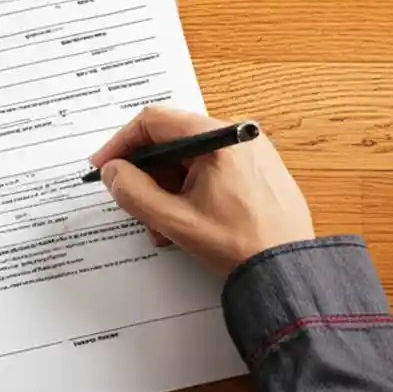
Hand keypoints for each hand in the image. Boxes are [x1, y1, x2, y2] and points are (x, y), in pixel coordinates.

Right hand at [91, 106, 313, 275]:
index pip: (155, 121)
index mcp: (219, 138)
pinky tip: (184, 222)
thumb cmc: (243, 245)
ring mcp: (249, 151)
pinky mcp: (256, 169)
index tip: (104, 166)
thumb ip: (134, 193)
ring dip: (166, 190)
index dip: (121, 143)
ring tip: (162, 227)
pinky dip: (189, 191)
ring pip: (189, 158)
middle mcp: (237, 135)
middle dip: (147, 176)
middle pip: (171, 140)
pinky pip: (210, 169)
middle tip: (134, 206)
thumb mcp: (175, 221)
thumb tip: (113, 172)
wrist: (288, 270)